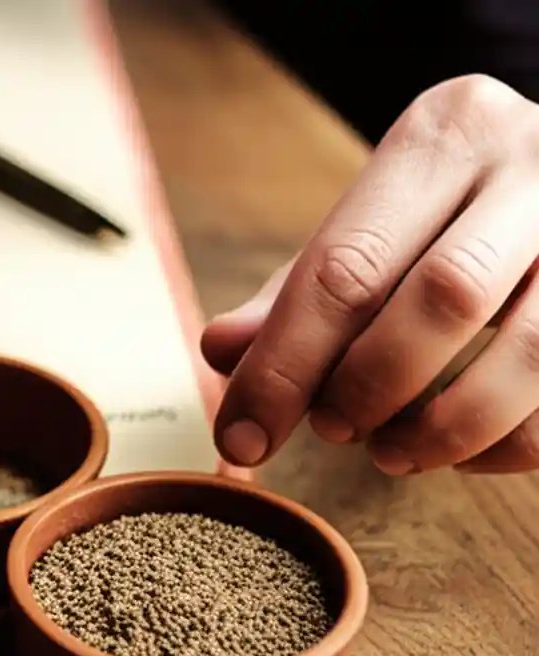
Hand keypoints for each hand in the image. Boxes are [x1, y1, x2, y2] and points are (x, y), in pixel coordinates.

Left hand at [202, 74, 538, 474]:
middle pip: (441, 299)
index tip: (241, 437)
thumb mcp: (372, 225)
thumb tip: (220, 352)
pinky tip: (463, 451)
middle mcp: (532, 160)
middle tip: (331, 429)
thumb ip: (297, 293)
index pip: (346, 264)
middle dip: (369, 386)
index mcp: (445, 133)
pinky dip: (507, 443)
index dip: (284, 366)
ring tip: (390, 451)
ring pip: (528, 351)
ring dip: (444, 427)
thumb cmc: (455, 209)